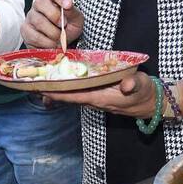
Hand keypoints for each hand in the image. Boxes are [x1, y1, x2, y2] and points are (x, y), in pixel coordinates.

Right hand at [23, 0, 83, 48]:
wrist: (61, 45)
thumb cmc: (69, 29)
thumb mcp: (76, 21)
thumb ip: (73, 12)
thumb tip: (67, 6)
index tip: (68, 5)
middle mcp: (38, 5)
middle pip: (40, 3)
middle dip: (55, 16)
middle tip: (63, 26)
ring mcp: (30, 17)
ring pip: (38, 21)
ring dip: (52, 33)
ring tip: (59, 38)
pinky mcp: (25, 30)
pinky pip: (34, 35)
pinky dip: (46, 42)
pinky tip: (51, 44)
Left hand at [45, 71, 160, 116]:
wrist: (151, 103)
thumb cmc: (145, 93)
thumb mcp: (142, 86)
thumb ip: (134, 84)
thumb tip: (127, 84)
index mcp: (101, 98)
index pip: (75, 96)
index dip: (58, 93)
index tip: (41, 89)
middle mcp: (94, 100)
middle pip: (67, 97)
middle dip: (50, 91)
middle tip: (31, 83)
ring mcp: (95, 99)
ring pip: (70, 95)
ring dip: (55, 89)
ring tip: (38, 81)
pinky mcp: (97, 95)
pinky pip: (77, 92)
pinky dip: (66, 87)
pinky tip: (58, 80)